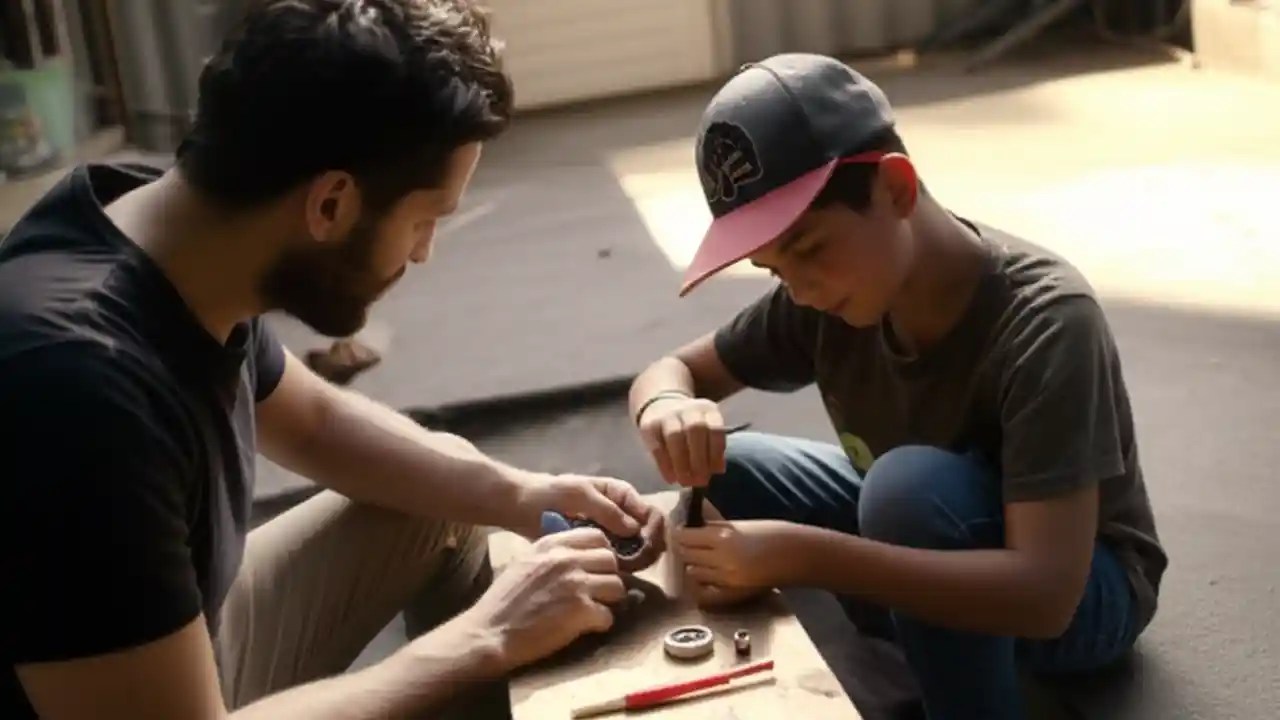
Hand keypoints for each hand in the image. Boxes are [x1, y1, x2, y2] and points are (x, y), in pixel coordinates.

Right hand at [460, 528, 625, 672]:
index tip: (596, 567)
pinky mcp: (582, 611)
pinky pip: (609, 615)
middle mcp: (566, 559)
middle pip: (611, 560)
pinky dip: (600, 624)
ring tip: (592, 610)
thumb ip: (552, 554)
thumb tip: (580, 555)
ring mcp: (576, 584)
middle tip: (596, 593)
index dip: (601, 553)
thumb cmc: (504, 601)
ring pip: (617, 586)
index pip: (597, 536)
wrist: (490, 633)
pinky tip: (584, 627)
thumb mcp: (525, 562)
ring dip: (608, 601)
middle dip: (607, 577)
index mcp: (551, 545)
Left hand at [516, 473, 665, 571]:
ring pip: (636, 549)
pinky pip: (617, 559)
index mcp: (621, 495)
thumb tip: (635, 530)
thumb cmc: (551, 494)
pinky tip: (613, 573)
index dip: (654, 530)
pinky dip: (619, 566)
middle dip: (647, 549)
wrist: (523, 507)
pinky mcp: (597, 550)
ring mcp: (611, 533)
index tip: (647, 546)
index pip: (650, 513)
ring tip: (621, 568)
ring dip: (634, 560)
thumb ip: (607, 510)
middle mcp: (622, 514)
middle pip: (648, 534)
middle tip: (635, 563)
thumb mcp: (579, 495)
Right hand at [636, 395, 725, 486]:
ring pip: (675, 436)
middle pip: (695, 430)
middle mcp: (688, 410)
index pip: (715, 428)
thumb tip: (717, 470)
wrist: (661, 407)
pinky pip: (657, 447)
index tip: (716, 472)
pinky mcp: (649, 425)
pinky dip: (665, 466)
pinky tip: (671, 479)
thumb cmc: (690, 428)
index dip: (716, 452)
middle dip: (699, 459)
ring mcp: (667, 415)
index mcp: (707, 410)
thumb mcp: (707, 432)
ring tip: (685, 481)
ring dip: (681, 463)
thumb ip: (713, 448)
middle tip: (700, 481)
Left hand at [676, 519, 793, 594]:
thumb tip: (692, 528)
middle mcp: (720, 559)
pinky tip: (707, 580)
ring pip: (692, 573)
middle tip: (689, 546)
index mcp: (723, 537)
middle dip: (684, 549)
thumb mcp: (740, 525)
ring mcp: (726, 580)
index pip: (685, 537)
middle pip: (685, 555)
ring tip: (703, 561)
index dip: (679, 534)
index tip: (680, 532)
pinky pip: (704, 594)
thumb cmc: (772, 533)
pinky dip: (702, 586)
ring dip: (694, 566)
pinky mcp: (733, 595)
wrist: (796, 555)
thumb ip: (714, 527)